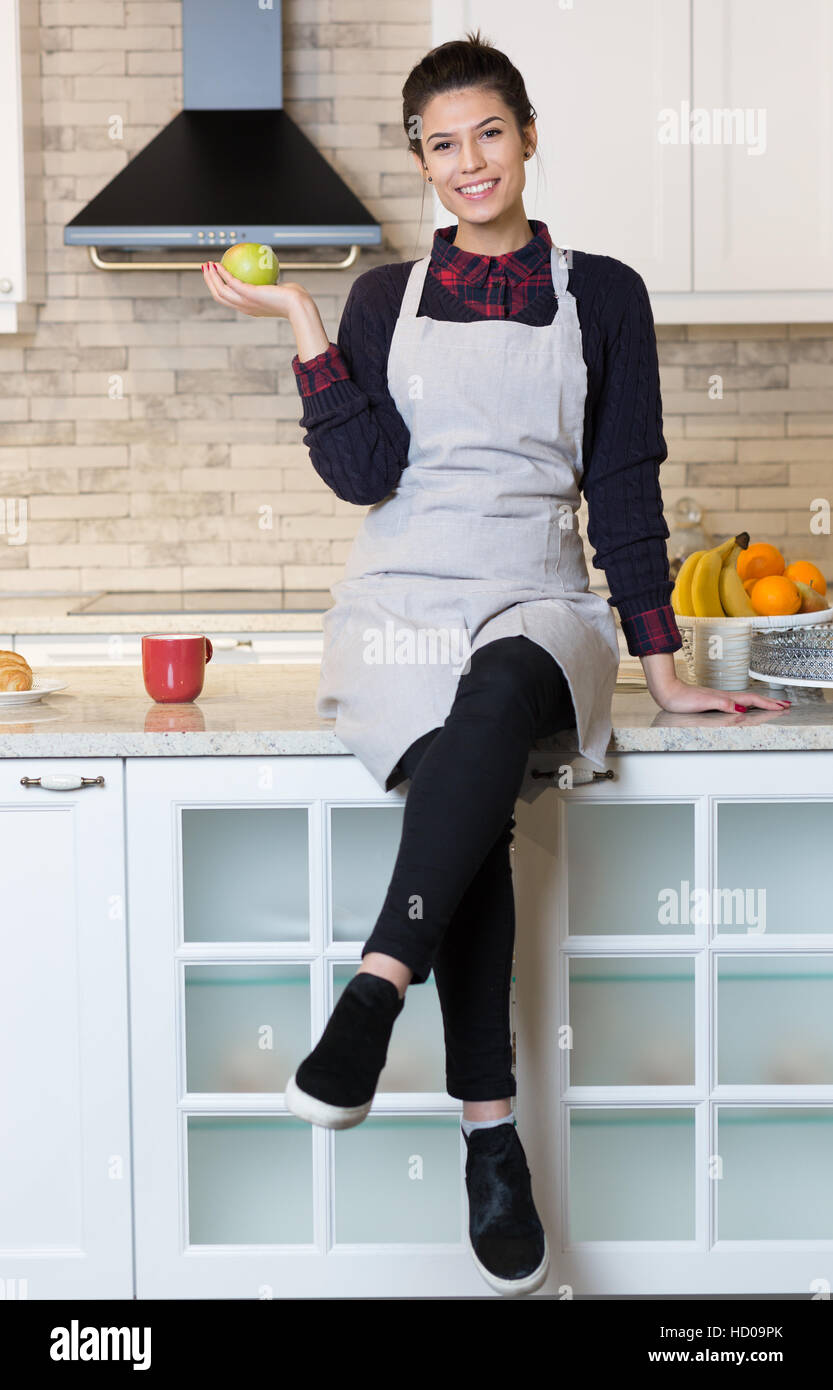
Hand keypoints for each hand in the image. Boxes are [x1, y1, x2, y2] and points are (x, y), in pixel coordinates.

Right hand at [201, 259, 308, 318]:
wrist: (298, 305)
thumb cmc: (293, 298)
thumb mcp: (279, 289)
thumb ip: (270, 282)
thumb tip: (266, 268)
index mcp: (249, 308)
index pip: (229, 300)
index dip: (218, 288)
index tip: (215, 276)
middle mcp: (244, 307)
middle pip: (219, 296)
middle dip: (209, 282)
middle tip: (205, 268)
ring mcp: (245, 303)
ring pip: (220, 291)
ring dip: (210, 277)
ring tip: (207, 265)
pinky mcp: (248, 295)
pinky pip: (230, 282)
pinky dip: (222, 273)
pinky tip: (218, 263)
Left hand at [648, 675, 790, 714]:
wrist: (667, 692)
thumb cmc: (682, 699)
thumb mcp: (703, 702)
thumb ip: (722, 704)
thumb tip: (741, 707)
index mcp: (725, 698)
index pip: (751, 700)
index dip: (767, 704)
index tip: (782, 707)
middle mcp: (724, 697)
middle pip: (752, 698)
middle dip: (769, 702)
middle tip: (786, 705)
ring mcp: (719, 698)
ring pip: (745, 699)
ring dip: (760, 702)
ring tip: (772, 704)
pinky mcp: (713, 700)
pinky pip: (736, 702)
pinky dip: (747, 704)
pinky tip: (745, 705)